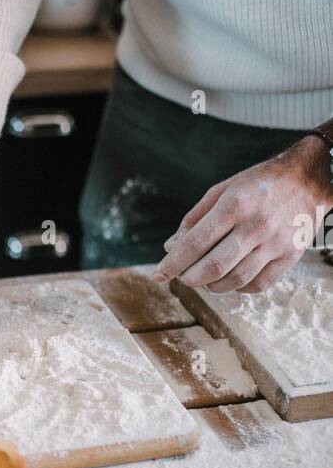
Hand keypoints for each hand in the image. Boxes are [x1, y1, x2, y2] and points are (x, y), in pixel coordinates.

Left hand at [153, 136, 330, 292]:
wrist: (308, 179)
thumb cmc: (258, 184)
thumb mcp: (222, 190)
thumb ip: (194, 219)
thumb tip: (171, 247)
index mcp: (235, 205)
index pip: (195, 243)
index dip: (173, 263)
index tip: (158, 275)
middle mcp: (256, 226)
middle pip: (213, 267)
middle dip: (189, 278)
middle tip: (181, 278)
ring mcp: (276, 243)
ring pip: (235, 280)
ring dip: (212, 286)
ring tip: (204, 278)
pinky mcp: (290, 256)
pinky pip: (258, 284)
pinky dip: (238, 288)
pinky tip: (230, 278)